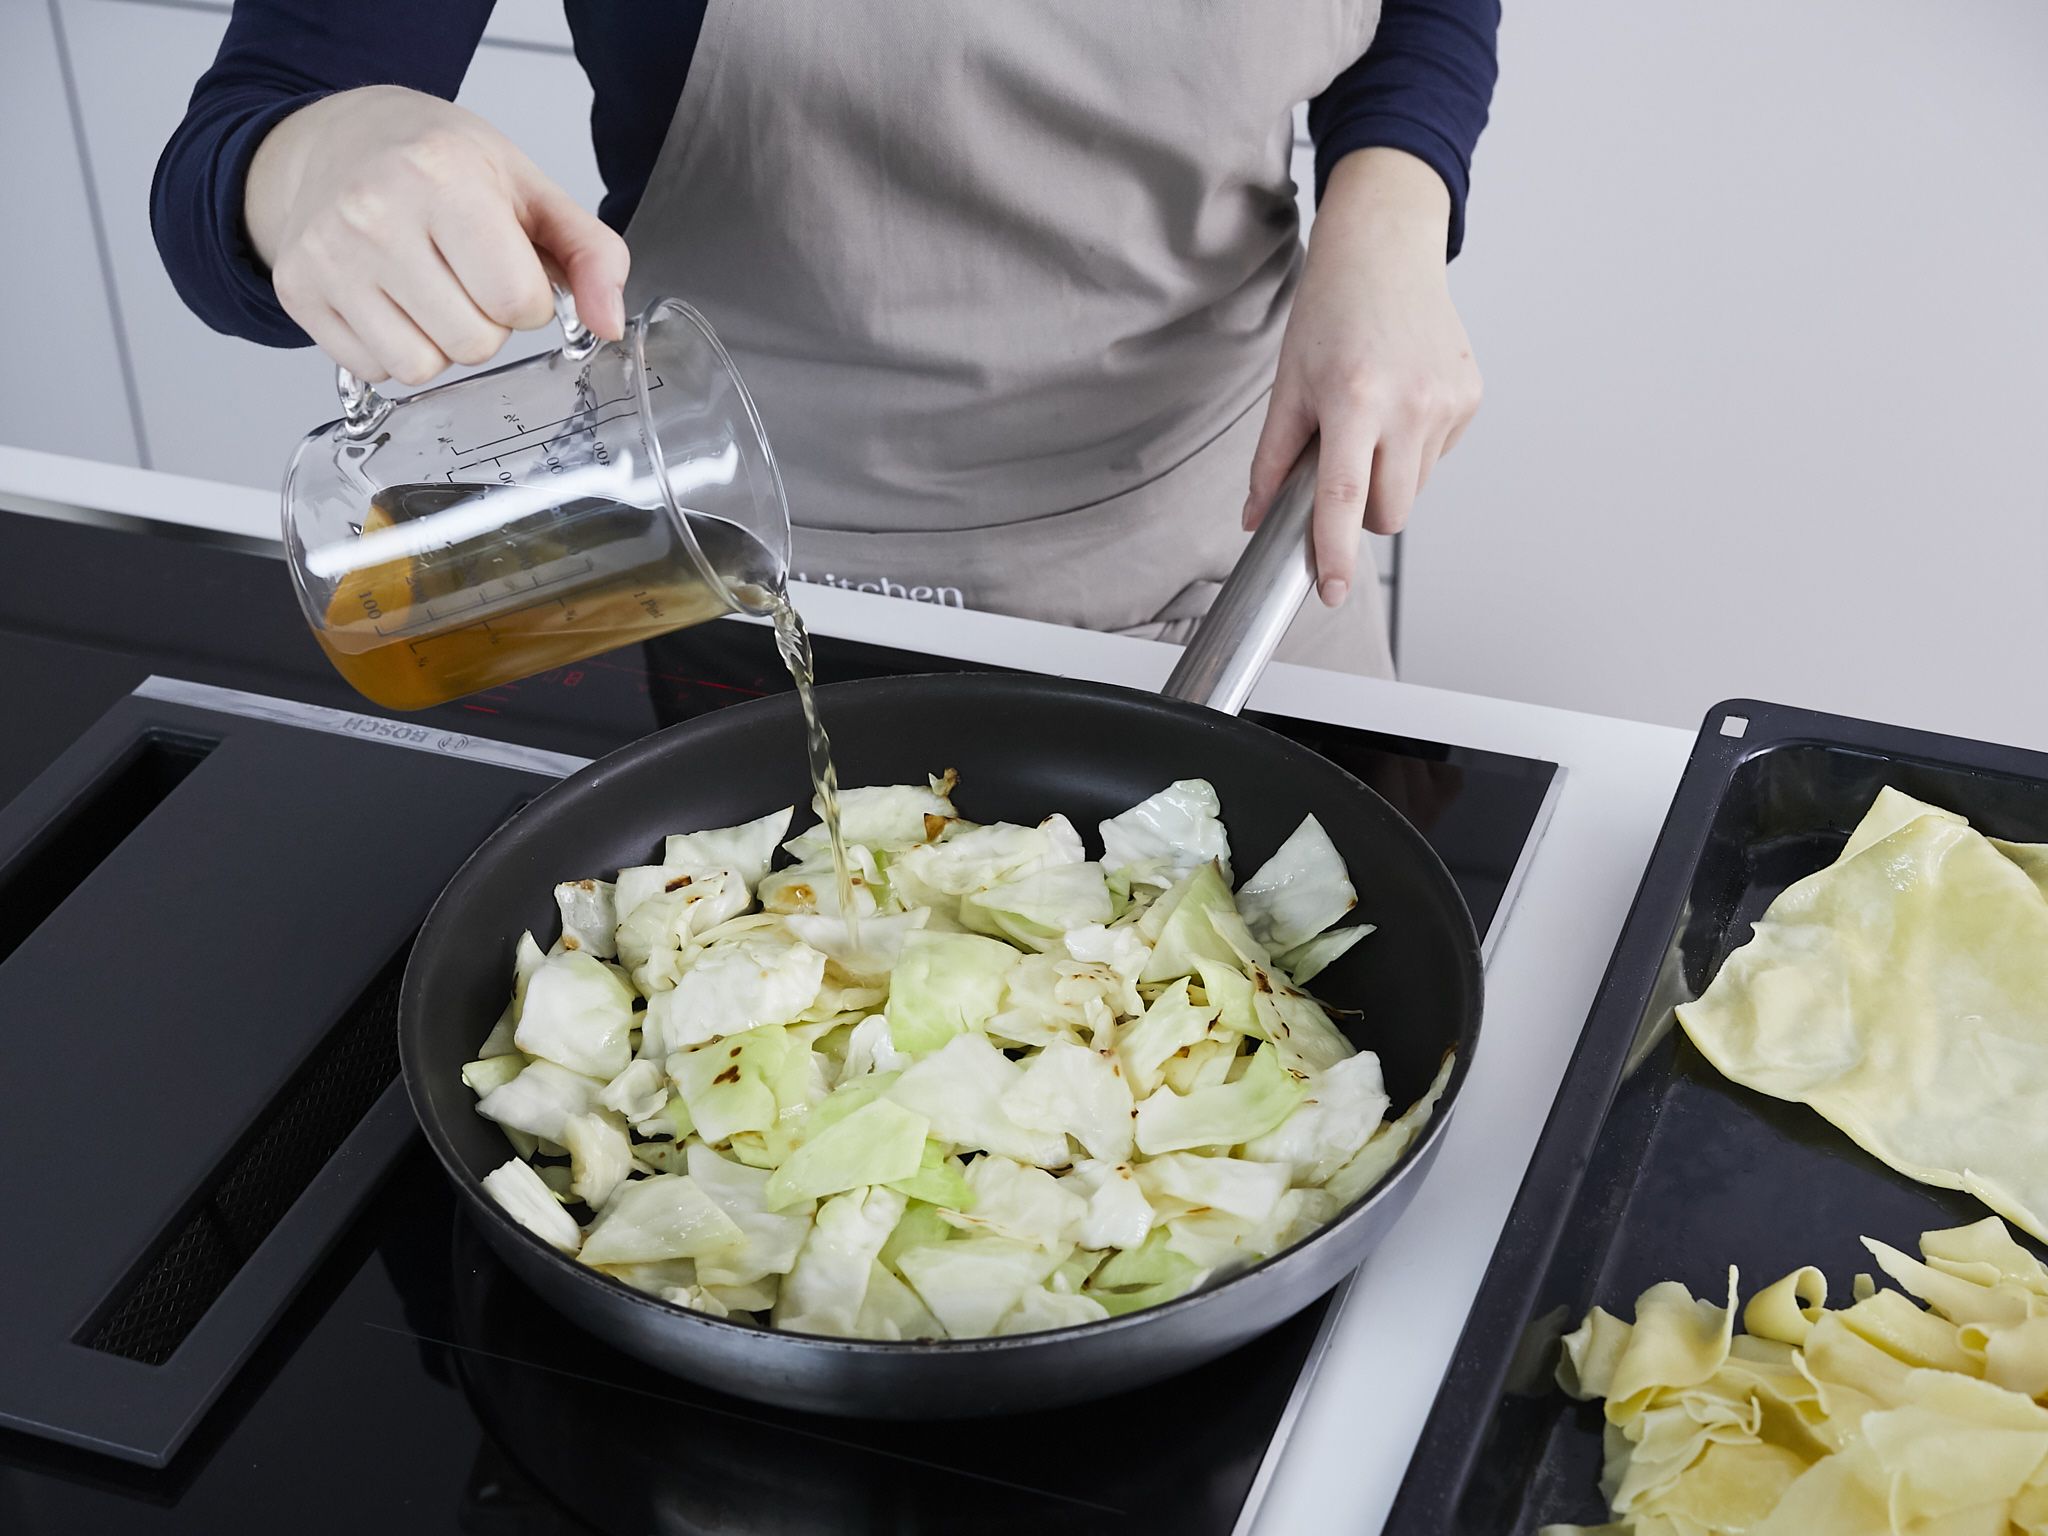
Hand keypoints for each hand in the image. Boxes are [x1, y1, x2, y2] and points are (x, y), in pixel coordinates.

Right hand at [245, 85, 629, 384]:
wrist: (339, 139)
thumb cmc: (438, 162)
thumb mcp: (529, 189)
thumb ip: (591, 254)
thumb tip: (609, 323)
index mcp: (442, 177)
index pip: (516, 299)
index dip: (527, 298)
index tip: (507, 265)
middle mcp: (375, 214)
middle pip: (473, 343)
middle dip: (486, 321)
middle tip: (464, 274)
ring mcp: (329, 255)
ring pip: (420, 368)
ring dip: (440, 343)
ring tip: (429, 288)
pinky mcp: (298, 290)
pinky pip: (374, 370)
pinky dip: (392, 349)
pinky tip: (390, 299)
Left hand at [1244, 148, 1482, 607]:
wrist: (1385, 251)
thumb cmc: (1330, 312)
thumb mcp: (1288, 382)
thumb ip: (1272, 459)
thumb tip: (1255, 518)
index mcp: (1354, 398)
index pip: (1344, 498)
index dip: (1335, 552)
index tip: (1330, 591)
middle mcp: (1409, 403)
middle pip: (1388, 512)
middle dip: (1361, 512)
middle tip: (1341, 465)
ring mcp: (1447, 402)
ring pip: (1413, 489)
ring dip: (1387, 474)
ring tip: (1370, 417)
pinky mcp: (1470, 398)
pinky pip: (1435, 456)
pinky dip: (1412, 446)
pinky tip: (1398, 399)